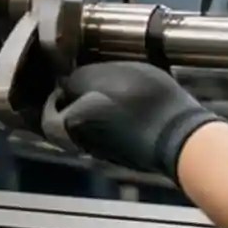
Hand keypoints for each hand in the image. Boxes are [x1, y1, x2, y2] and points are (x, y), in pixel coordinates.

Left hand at [40, 61, 222, 181]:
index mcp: (69, 126)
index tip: (64, 75)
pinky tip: (132, 100)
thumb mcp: (99, 74)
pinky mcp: (130, 153)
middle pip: (69, 121)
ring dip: (97, 107)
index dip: (54, 89)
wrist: (180, 134)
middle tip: (88, 77)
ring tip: (113, 84)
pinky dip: (116, 117)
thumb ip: (74, 78)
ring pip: (92, 126)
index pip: (48, 111)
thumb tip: (65, 82)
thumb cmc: (139, 102)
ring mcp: (108, 151)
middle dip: (75, 99)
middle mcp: (84, 144)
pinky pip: (114, 131)